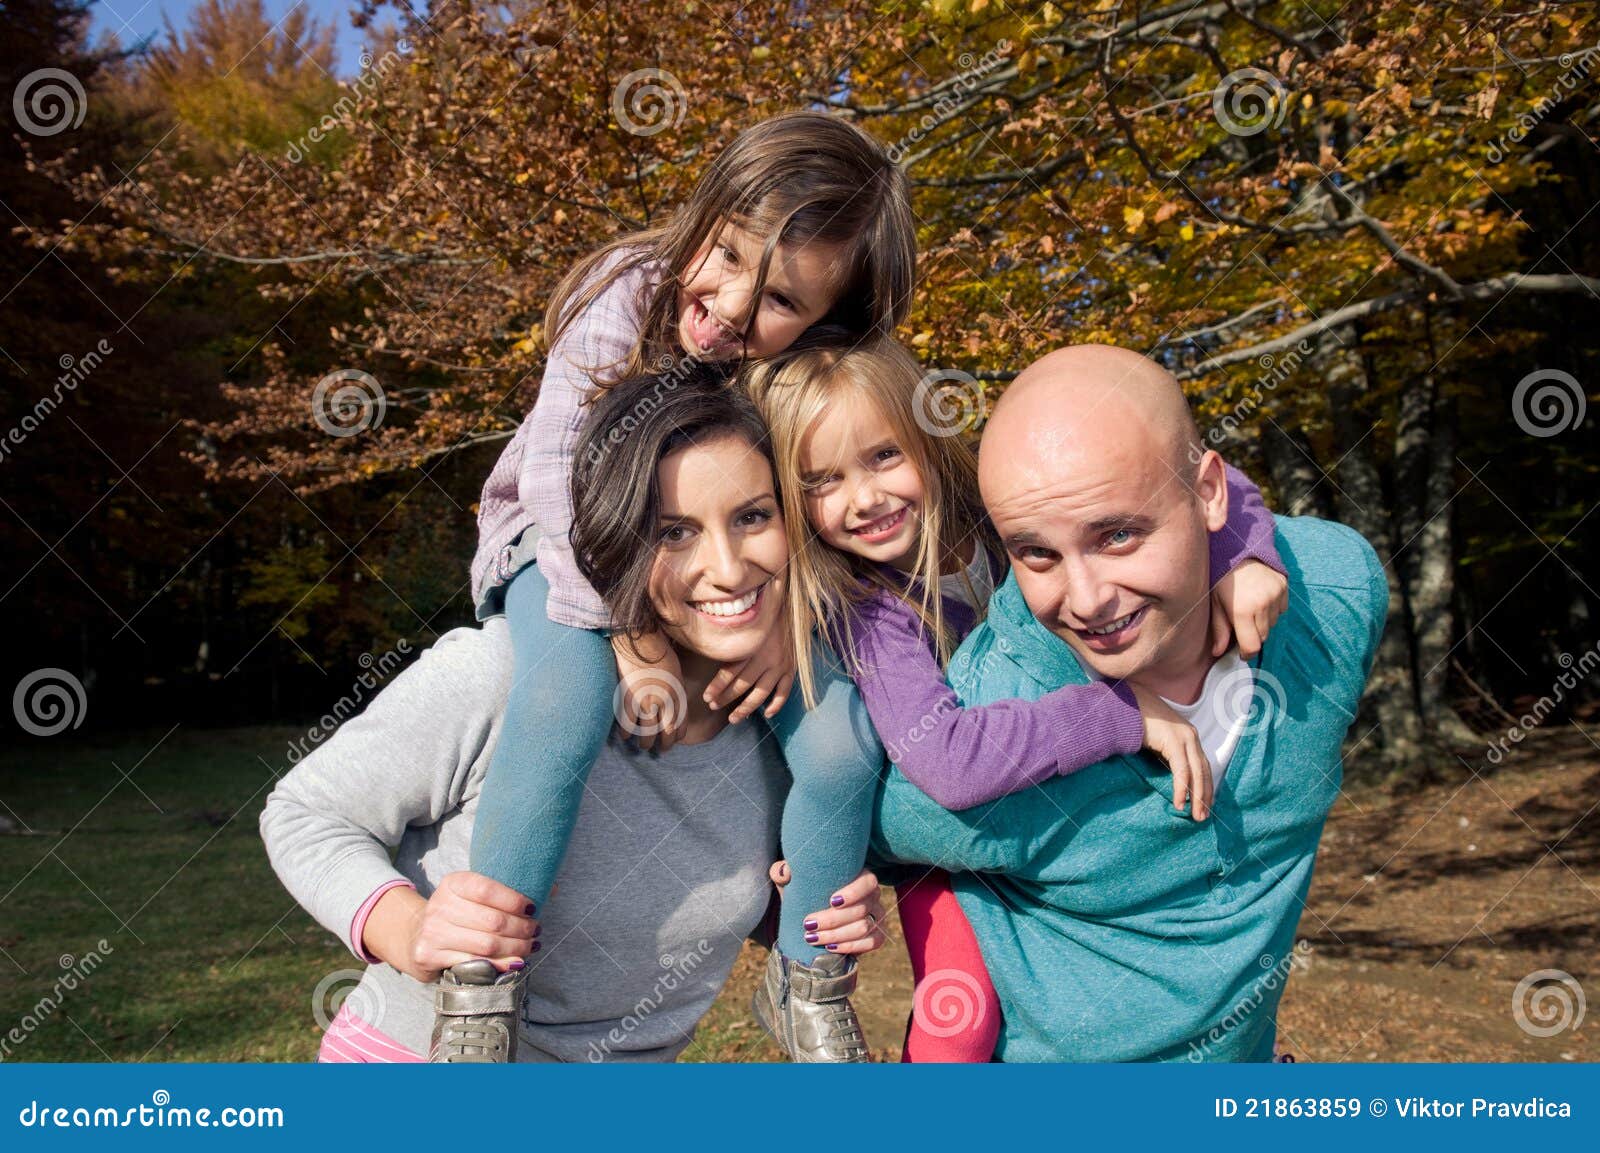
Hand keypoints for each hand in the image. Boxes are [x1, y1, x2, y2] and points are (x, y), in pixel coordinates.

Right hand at [396, 871, 539, 983]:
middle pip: (492, 921)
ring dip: (516, 948)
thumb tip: (553, 889)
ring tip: (530, 946)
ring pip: (487, 945)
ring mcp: (433, 931)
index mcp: (454, 883)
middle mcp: (440, 905)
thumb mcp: (474, 895)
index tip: (533, 908)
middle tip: (536, 931)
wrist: (417, 935)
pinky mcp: (429, 954)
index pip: (487, 889)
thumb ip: (508, 891)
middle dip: (522, 929)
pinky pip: (474, 963)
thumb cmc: (459, 913)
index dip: (514, 900)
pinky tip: (515, 961)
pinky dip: (500, 964)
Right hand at [612, 630, 684, 751]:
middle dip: (663, 744)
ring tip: (643, 746)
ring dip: (644, 742)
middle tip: (659, 750)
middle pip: (665, 732)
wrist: (640, 638)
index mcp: (676, 693)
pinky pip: (626, 722)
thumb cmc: (659, 652)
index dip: (677, 736)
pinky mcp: (627, 697)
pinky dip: (625, 732)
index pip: (680, 723)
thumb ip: (675, 692)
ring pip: (646, 732)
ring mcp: (644, 700)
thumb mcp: (676, 673)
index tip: (673, 740)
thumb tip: (671, 709)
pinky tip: (625, 736)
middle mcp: (663, 700)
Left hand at [705, 620, 794, 723]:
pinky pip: (784, 692)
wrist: (795, 612)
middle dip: (726, 698)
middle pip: (743, 684)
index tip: (706, 697)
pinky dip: (776, 704)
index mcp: (752, 646)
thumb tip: (711, 651)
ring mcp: (780, 665)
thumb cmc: (764, 618)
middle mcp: (766, 658)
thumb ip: (734, 641)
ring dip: (746, 708)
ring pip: (761, 693)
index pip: (730, 671)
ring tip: (733, 719)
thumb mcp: (747, 625)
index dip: (717, 686)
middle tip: (713, 706)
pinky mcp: (792, 670)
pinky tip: (767, 714)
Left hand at [770, 861, 886, 955]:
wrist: (813, 915)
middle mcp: (872, 896)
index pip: (868, 881)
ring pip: (864, 928)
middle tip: (809, 925)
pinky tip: (830, 947)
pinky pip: (872, 942)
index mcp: (859, 876)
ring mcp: (876, 916)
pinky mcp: (876, 934)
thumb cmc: (806, 892)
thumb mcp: (793, 881)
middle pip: (861, 910)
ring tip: (813, 938)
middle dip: (833, 920)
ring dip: (837, 935)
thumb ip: (784, 872)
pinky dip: (851, 946)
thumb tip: (784, 872)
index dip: (853, 892)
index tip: (831, 901)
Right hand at [1131, 686, 1212, 820]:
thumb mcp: (1157, 741)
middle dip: (1205, 796)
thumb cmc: (1138, 722)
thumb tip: (1168, 776)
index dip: (1205, 786)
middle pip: (1204, 771)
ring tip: (1194, 815)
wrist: (1127, 703)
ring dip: (1196, 797)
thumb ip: (1166, 755)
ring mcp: (1184, 738)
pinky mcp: (1173, 741)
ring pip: (1196, 773)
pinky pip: (1181, 770)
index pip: (1203, 766)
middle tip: (1202, 817)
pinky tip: (1180, 803)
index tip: (1205, 804)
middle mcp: (1191, 737)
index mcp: (1189, 737)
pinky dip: (1182, 788)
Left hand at [1211, 559, 1288, 658]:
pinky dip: (1272, 610)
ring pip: (1273, 623)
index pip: (1252, 646)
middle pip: (1263, 636)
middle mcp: (1262, 604)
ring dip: (1263, 623)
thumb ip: (1219, 630)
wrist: (1238, 548)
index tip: (1242, 653)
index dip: (1247, 653)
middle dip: (1253, 636)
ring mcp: (1276, 594)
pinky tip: (1260, 600)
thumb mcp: (1215, 603)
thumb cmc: (1222, 578)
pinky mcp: (1284, 586)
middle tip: (1242, 627)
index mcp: (1242, 610)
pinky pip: (1282, 609)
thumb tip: (1217, 653)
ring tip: (1250, 609)